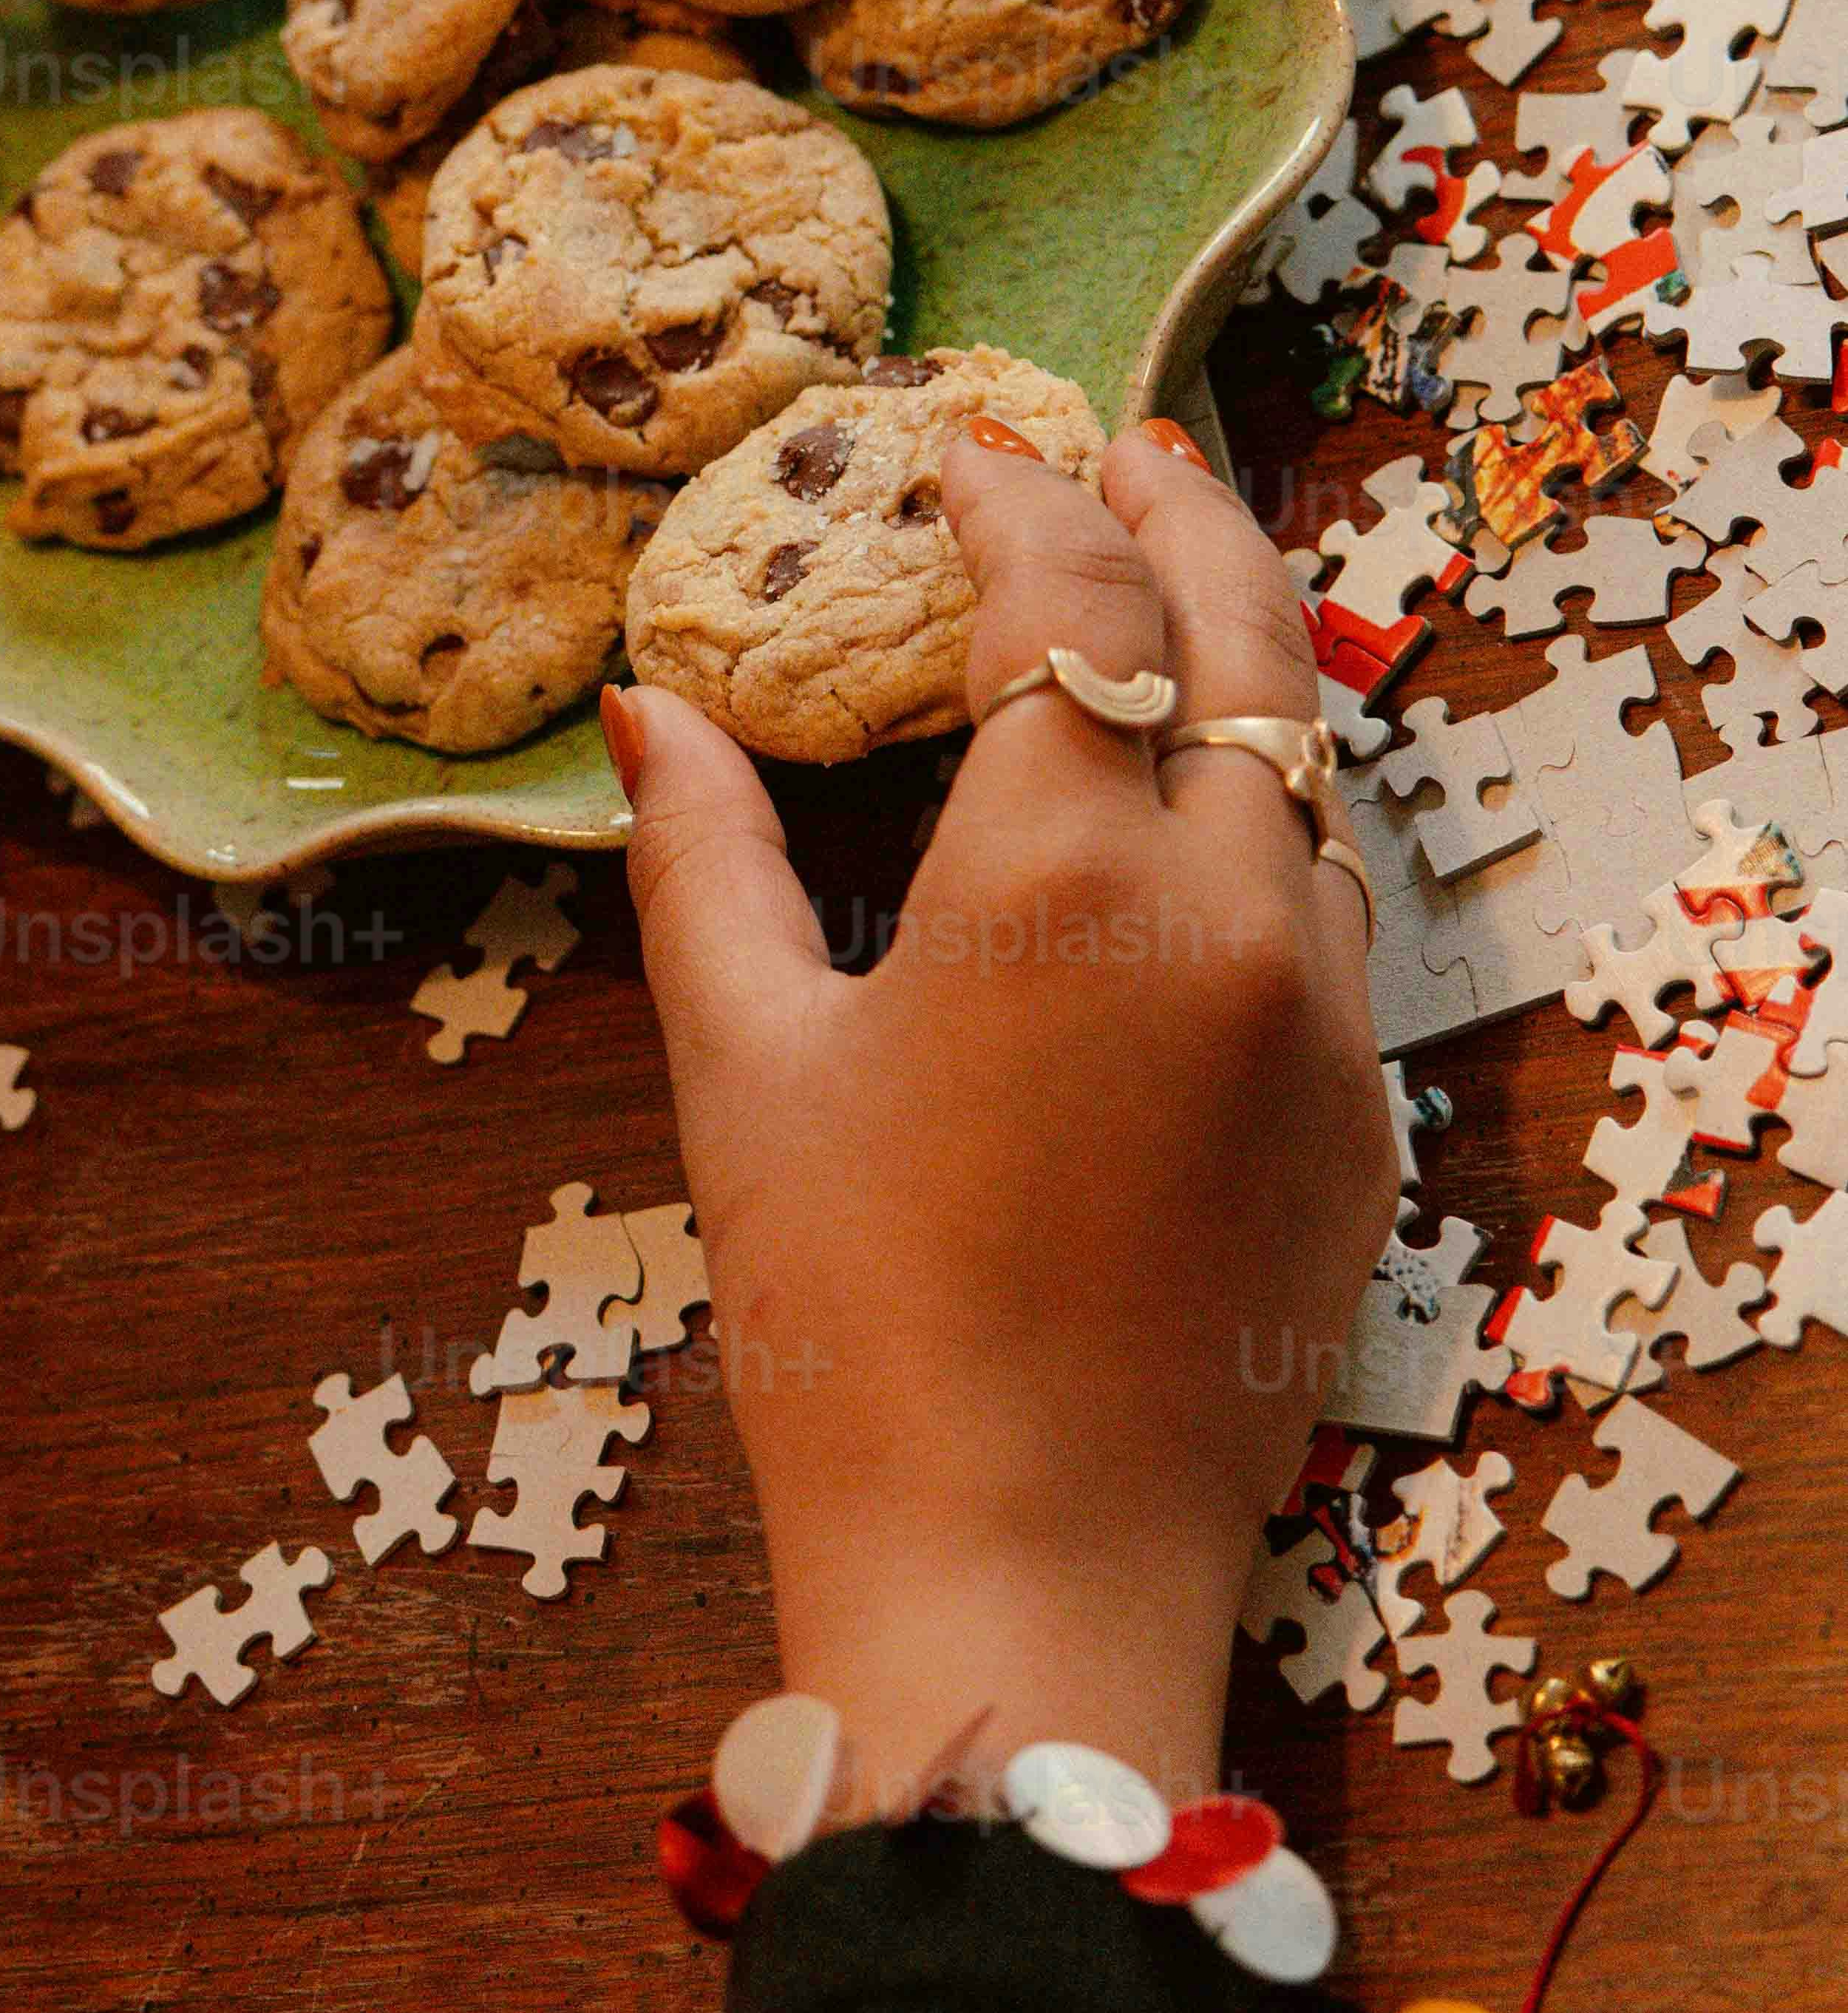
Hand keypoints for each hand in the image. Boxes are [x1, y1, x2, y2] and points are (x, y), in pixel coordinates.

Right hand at [610, 419, 1393, 1809]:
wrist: (1025, 1567)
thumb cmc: (849, 1323)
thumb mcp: (746, 1063)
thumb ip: (705, 858)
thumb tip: (654, 709)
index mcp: (1067, 873)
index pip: (1071, 600)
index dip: (1013, 500)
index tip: (958, 450)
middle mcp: (1234, 913)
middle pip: (1246, 634)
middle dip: (1182, 515)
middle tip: (1125, 445)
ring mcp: (1322, 1019)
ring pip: (1311, 771)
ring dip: (1243, 663)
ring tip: (1166, 606)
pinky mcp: (1358, 1122)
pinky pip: (1330, 917)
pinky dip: (1268, 827)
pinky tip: (1192, 833)